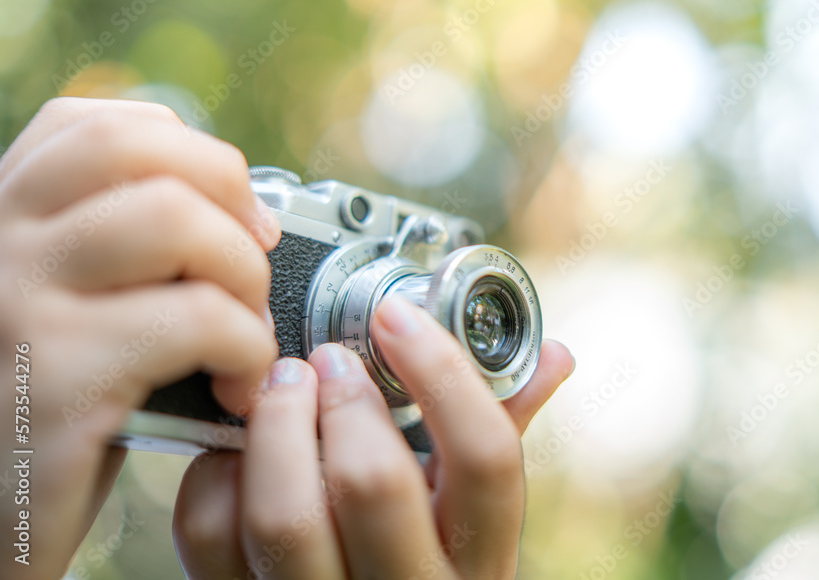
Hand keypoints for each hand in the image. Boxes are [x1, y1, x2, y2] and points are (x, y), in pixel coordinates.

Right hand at [0, 98, 280, 578]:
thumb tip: (243, 212)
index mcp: (2, 218)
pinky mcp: (55, 380)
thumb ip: (118, 249)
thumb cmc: (53, 411)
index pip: (96, 124)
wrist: (0, 517)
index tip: (237, 211)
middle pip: (140, 153)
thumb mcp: (68, 306)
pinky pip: (198, 321)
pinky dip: (248, 349)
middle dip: (231, 198)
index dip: (190, 152)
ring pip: (176, 221)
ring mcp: (17, 305)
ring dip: (246, 277)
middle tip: (255, 266)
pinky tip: (238, 388)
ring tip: (247, 336)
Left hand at [174, 297, 573, 578]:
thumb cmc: (422, 571)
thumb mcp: (474, 522)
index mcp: (479, 561)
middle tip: (329, 359)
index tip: (398, 318)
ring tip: (282, 386)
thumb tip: (551, 356)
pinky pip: (214, 537)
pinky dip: (217, 474)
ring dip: (276, 425)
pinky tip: (238, 452)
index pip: (486, 457)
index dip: (443, 373)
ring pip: (284, 514)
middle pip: (373, 483)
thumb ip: (498, 434)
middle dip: (344, 400)